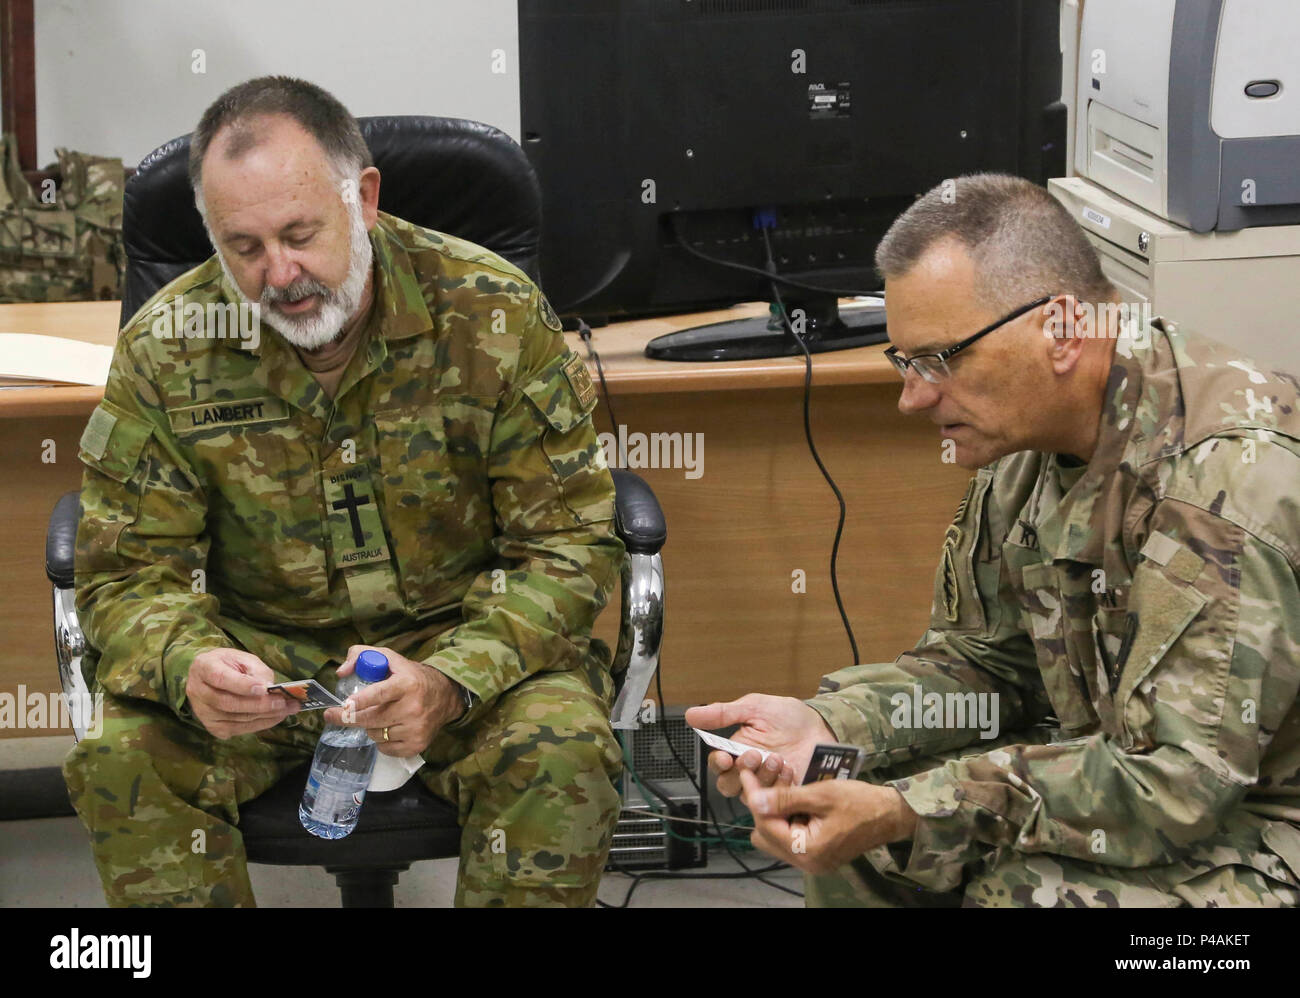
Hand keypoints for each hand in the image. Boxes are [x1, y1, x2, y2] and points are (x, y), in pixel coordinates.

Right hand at [186, 648, 298, 738]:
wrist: (210, 676)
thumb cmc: (230, 664)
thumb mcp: (244, 658)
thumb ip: (257, 671)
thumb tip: (270, 689)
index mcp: (204, 667)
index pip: (220, 678)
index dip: (242, 685)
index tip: (264, 688)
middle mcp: (198, 691)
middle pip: (228, 703)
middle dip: (259, 704)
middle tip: (284, 702)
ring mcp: (203, 712)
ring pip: (234, 719)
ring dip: (264, 716)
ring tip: (287, 709)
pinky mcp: (212, 726)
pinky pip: (237, 729)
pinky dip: (259, 724)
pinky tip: (275, 717)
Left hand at [321, 645, 462, 755]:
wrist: (445, 695)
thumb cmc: (411, 676)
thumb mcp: (390, 658)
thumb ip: (362, 655)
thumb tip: (341, 672)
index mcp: (407, 684)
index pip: (380, 693)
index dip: (360, 701)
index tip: (344, 705)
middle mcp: (413, 707)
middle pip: (371, 719)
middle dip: (348, 718)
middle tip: (332, 715)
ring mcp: (415, 729)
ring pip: (375, 735)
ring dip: (370, 727)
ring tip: (379, 716)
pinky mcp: (417, 745)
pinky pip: (385, 748)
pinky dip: (381, 741)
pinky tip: (388, 728)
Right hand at [684, 693, 835, 797]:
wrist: (822, 726)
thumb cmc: (788, 716)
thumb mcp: (755, 708)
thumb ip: (724, 714)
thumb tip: (691, 714)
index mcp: (737, 751)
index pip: (717, 766)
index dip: (718, 764)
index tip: (726, 757)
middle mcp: (749, 772)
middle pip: (729, 786)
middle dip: (741, 771)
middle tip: (755, 754)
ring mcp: (768, 785)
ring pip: (751, 794)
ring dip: (762, 777)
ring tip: (777, 758)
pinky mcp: (786, 796)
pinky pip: (774, 801)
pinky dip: (779, 785)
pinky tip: (789, 769)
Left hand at [739, 769, 918, 874]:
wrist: (891, 814)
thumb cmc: (860, 801)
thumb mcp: (821, 794)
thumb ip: (785, 799)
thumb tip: (753, 801)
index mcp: (807, 850)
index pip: (766, 825)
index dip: (754, 796)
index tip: (747, 772)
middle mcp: (807, 862)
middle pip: (765, 836)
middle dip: (763, 808)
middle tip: (767, 780)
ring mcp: (812, 861)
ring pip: (776, 837)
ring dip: (774, 812)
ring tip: (783, 787)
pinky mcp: (817, 854)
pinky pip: (790, 837)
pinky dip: (787, 818)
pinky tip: (794, 798)